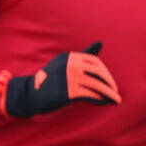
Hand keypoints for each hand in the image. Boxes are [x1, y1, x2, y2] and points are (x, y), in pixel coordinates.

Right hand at [5, 40, 120, 117]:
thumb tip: (100, 42)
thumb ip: (83, 55)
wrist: (29, 96)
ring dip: (109, 93)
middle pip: (97, 72)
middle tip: (115, 92)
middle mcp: (69, 65)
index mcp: (69, 58)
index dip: (105, 73)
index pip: (95, 62)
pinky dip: (99, 99)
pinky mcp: (67, 92)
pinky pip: (89, 95)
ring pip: (96, 85)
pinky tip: (104, 103)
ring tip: (115, 100)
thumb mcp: (63, 64)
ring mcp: (67, 78)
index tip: (110, 83)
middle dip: (109, 83)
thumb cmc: (49, 81)